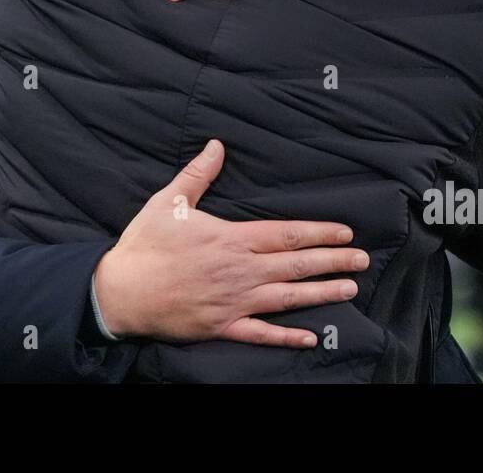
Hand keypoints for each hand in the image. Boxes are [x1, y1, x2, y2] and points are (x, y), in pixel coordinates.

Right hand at [92, 140, 368, 346]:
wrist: (120, 292)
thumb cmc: (144, 245)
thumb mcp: (169, 201)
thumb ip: (197, 174)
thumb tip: (216, 145)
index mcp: (231, 238)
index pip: (287, 234)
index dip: (320, 233)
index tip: (345, 233)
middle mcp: (241, 271)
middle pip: (296, 265)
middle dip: (332, 261)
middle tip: (362, 261)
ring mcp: (234, 302)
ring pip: (288, 298)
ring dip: (321, 293)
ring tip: (349, 290)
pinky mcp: (222, 326)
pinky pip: (261, 334)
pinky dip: (287, 337)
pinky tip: (310, 337)